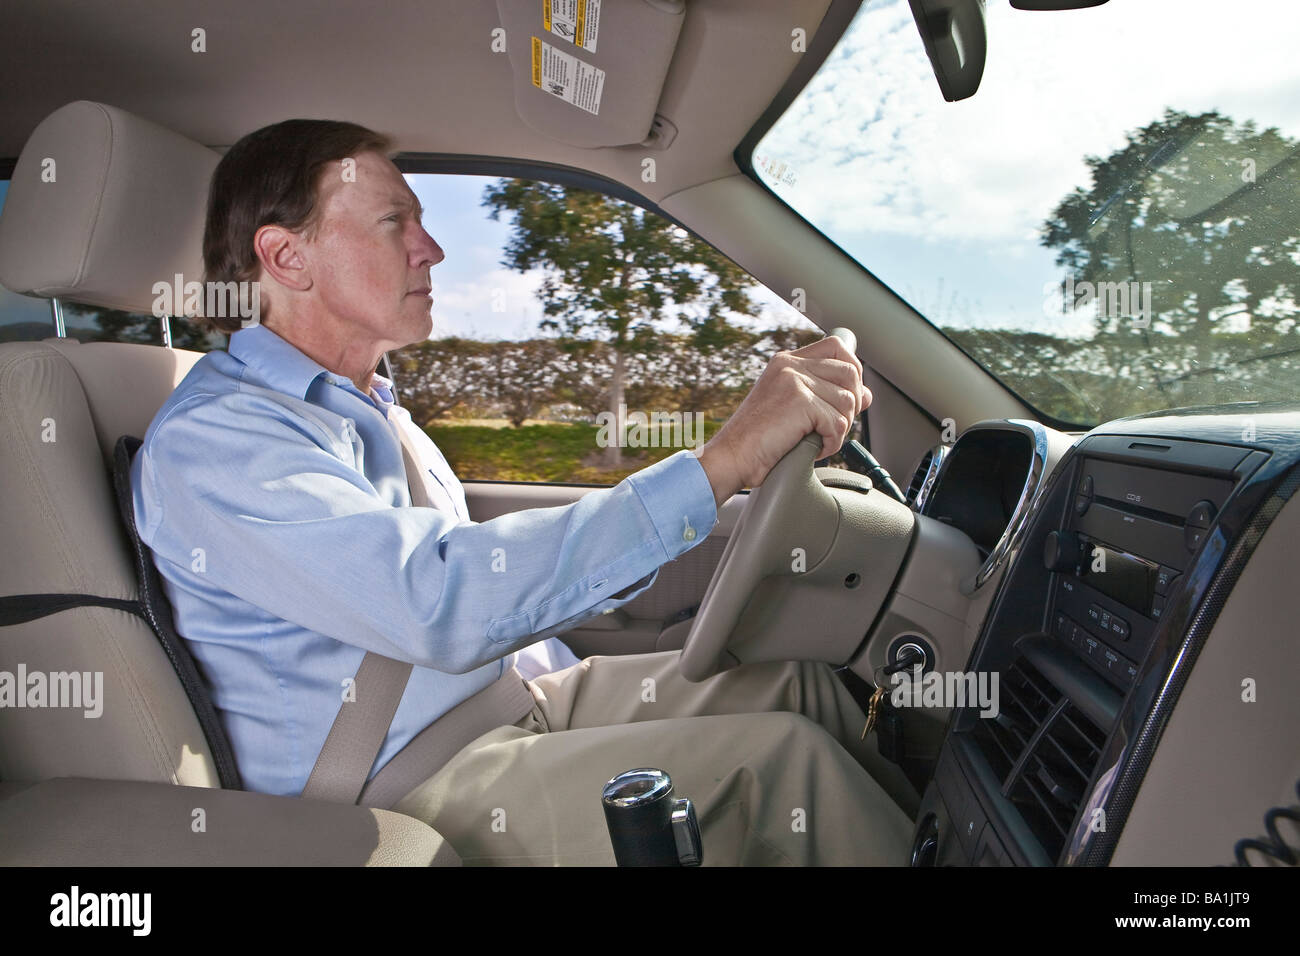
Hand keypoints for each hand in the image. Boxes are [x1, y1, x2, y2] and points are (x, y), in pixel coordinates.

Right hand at [693, 335, 870, 506]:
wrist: (732, 457)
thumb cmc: (757, 439)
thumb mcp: (794, 409)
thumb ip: (826, 395)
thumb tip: (866, 394)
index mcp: (786, 362)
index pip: (836, 346)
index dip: (852, 370)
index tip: (849, 395)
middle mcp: (790, 365)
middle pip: (850, 372)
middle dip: (852, 404)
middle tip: (833, 426)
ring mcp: (795, 381)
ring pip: (847, 401)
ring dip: (840, 429)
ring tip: (818, 440)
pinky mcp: (800, 402)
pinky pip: (837, 423)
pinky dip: (831, 443)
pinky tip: (814, 449)